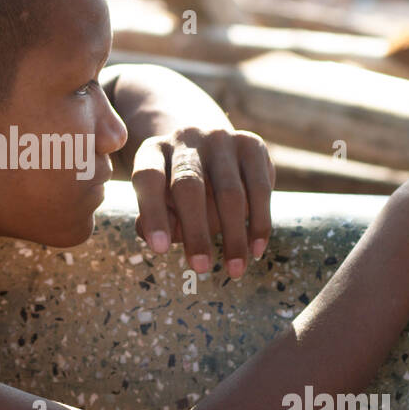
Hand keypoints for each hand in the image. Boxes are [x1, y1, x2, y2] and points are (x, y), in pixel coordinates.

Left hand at [129, 126, 275, 277]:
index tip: (159, 250)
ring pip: (230, 192)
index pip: (148, 179)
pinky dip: (259, 224)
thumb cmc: (176, 188)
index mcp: (153, 151)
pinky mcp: (252, 145)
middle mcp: (186, 138)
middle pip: (189, 185)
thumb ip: (152, 220)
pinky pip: (260, 189)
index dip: (153, 214)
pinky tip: (256, 251)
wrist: (209, 149)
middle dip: (196, 230)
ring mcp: (221, 138)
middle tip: (201, 267)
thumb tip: (156, 239)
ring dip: (233, 236)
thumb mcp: (159, 201)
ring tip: (235, 270)